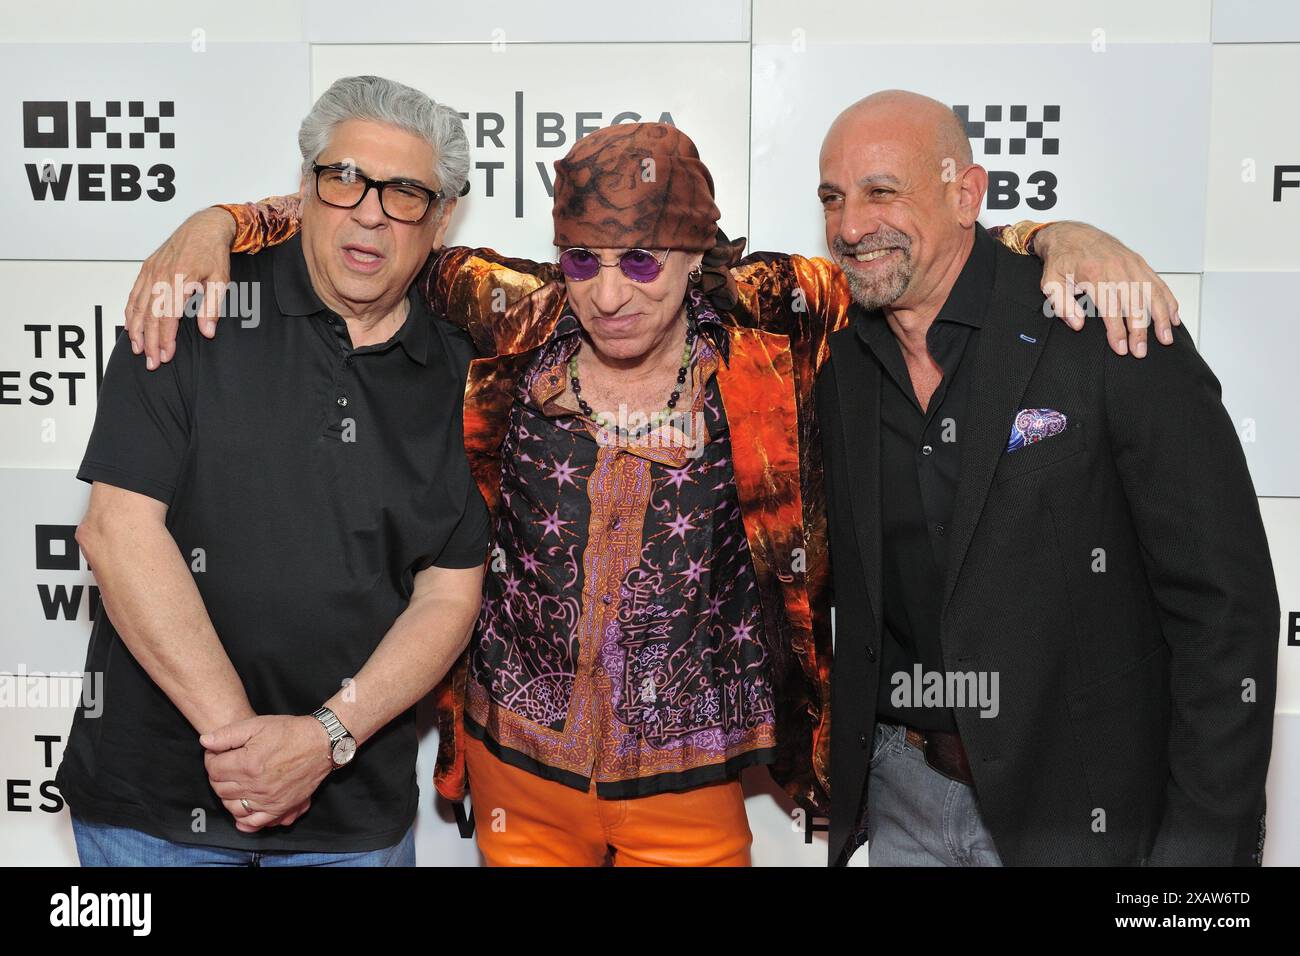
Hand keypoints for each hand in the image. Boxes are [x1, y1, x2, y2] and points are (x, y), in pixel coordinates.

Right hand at [125, 207, 236, 369]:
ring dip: (136, 331)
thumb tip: (207, 332)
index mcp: (180, 279)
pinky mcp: (146, 269)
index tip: (165, 356)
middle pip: (150, 316)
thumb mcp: (221, 281)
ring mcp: (151, 272)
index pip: (168, 317)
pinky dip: (131, 313)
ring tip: (138, 350)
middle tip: (151, 363)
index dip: (165, 340)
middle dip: (149, 342)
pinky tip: (131, 327)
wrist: (203, 227)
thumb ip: (212, 308)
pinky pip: (134, 294)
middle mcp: (161, 276)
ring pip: (138, 307)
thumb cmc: (213, 253)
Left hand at [201, 715, 332, 831]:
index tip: (217, 753)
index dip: (211, 758)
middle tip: (226, 765)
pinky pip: (254, 822)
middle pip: (220, 788)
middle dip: (217, 776)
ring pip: (232, 806)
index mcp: (248, 763)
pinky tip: (242, 809)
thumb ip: (228, 734)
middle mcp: (256, 785)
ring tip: (234, 782)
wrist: (321, 743)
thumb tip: (205, 742)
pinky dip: (243, 819)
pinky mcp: (279, 807)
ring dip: (227, 795)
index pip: (213, 769)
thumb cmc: (290, 732)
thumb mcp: (258, 724)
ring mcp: (268, 799)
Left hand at [1034, 221, 1180, 357]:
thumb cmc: (1062, 260)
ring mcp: (1131, 264)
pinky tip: (1174, 316)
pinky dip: (1168, 300)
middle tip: (1140, 352)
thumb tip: (1078, 324)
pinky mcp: (1139, 262)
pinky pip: (1158, 282)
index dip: (1117, 331)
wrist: (1071, 234)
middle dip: (1139, 331)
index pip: (1110, 308)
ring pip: (1151, 293)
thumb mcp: (1050, 283)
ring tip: (1165, 338)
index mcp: (1094, 274)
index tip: (1121, 349)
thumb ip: (1062, 305)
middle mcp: (1116, 268)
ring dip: (1161, 318)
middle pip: (1134, 304)